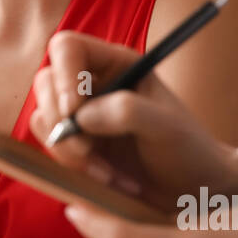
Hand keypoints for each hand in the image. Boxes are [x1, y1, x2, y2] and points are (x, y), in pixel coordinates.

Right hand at [27, 30, 237, 214]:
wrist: (194, 190)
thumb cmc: (188, 149)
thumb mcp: (166, 126)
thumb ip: (126, 111)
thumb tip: (81, 117)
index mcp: (116, 64)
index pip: (67, 48)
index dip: (63, 75)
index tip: (75, 110)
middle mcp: (93, 85)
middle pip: (46, 83)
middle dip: (61, 120)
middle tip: (88, 150)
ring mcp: (80, 116)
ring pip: (44, 119)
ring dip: (68, 151)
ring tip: (107, 172)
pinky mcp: (75, 146)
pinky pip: (52, 149)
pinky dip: (72, 168)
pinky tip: (106, 179)